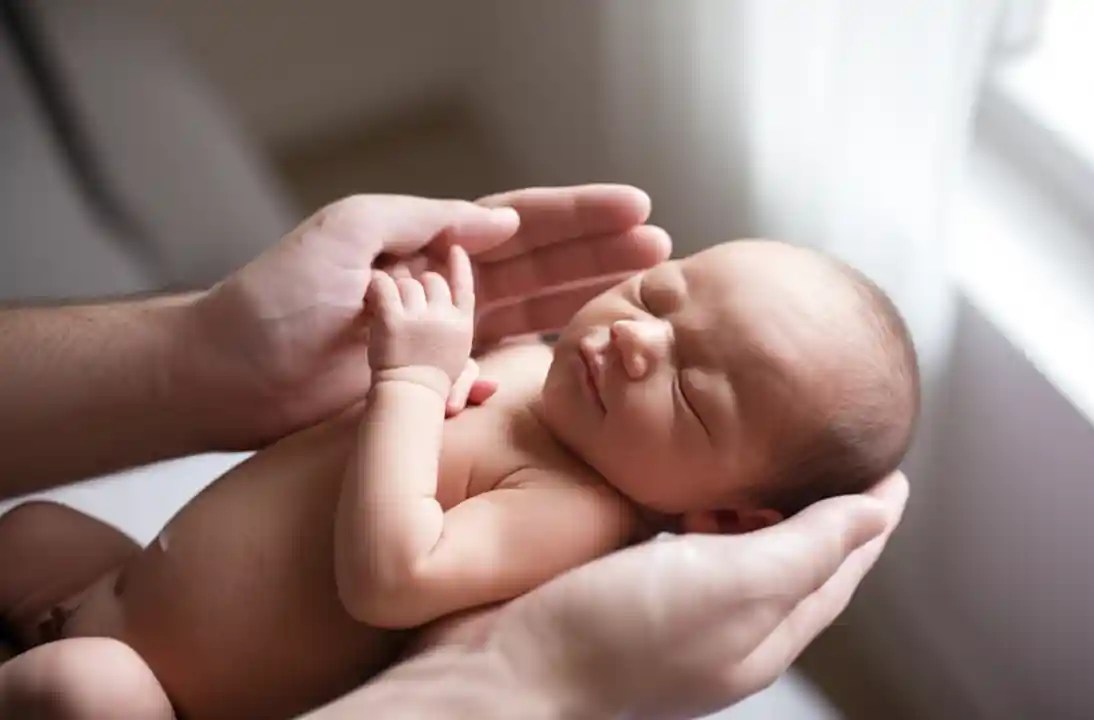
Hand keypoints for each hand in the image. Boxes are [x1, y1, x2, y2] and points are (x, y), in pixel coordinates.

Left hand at [186, 186, 669, 447]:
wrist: (229, 377)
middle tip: (664, 247)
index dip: (581, 214)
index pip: (521, 220)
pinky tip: (579, 365)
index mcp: (430, 241)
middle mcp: (447, 285)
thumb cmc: (277, 300)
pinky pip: (502, 371)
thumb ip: (423, 221)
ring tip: (643, 293)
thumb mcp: (347, 233)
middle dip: (603, 253)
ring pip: (533, 314)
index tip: (638, 206)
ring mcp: (447, 336)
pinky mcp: (437, 386)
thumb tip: (499, 220)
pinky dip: (540, 368)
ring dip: (585, 302)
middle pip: (543, 263)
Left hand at [366, 246, 474, 389]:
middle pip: (432, 281)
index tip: (455, 250)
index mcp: (462, 327)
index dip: (460, 267)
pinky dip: (375, 287)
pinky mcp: (393, 319)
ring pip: (408, 283)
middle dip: (417, 284)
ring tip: (386, 308)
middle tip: (402, 299)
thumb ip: (472, 374)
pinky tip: (371, 296)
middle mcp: (444, 318)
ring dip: (394, 290)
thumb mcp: (459, 381)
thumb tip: (492, 387)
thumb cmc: (429, 393)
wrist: (404, 402)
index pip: (464, 287)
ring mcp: (419, 317)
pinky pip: (384, 286)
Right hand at [410, 473, 908, 718]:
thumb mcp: (731, 583)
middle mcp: (722, 627)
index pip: (839, 566)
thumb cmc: (616, 636)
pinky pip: (678, 544)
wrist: (500, 674)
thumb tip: (878, 514)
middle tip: (829, 453)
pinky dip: (695, 511)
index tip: (889, 469)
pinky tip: (679, 487)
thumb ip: (808, 548)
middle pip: (793, 560)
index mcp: (762, 633)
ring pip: (734, 549)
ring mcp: (670, 612)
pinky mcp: (621, 592)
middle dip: (818, 509)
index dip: (868, 516)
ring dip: (755, 505)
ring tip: (760, 458)